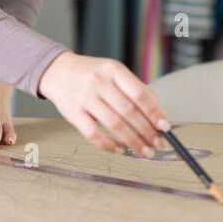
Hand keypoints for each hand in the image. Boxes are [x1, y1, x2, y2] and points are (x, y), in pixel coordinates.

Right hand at [36, 52, 171, 154]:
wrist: (57, 71)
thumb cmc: (91, 74)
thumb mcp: (114, 72)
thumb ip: (134, 90)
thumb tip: (157, 116)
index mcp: (114, 70)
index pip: (139, 94)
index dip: (154, 113)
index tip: (165, 128)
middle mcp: (99, 82)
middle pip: (129, 112)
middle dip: (146, 132)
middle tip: (157, 145)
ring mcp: (85, 98)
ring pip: (114, 125)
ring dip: (132, 142)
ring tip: (143, 151)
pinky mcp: (73, 113)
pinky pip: (93, 134)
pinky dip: (108, 145)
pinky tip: (119, 149)